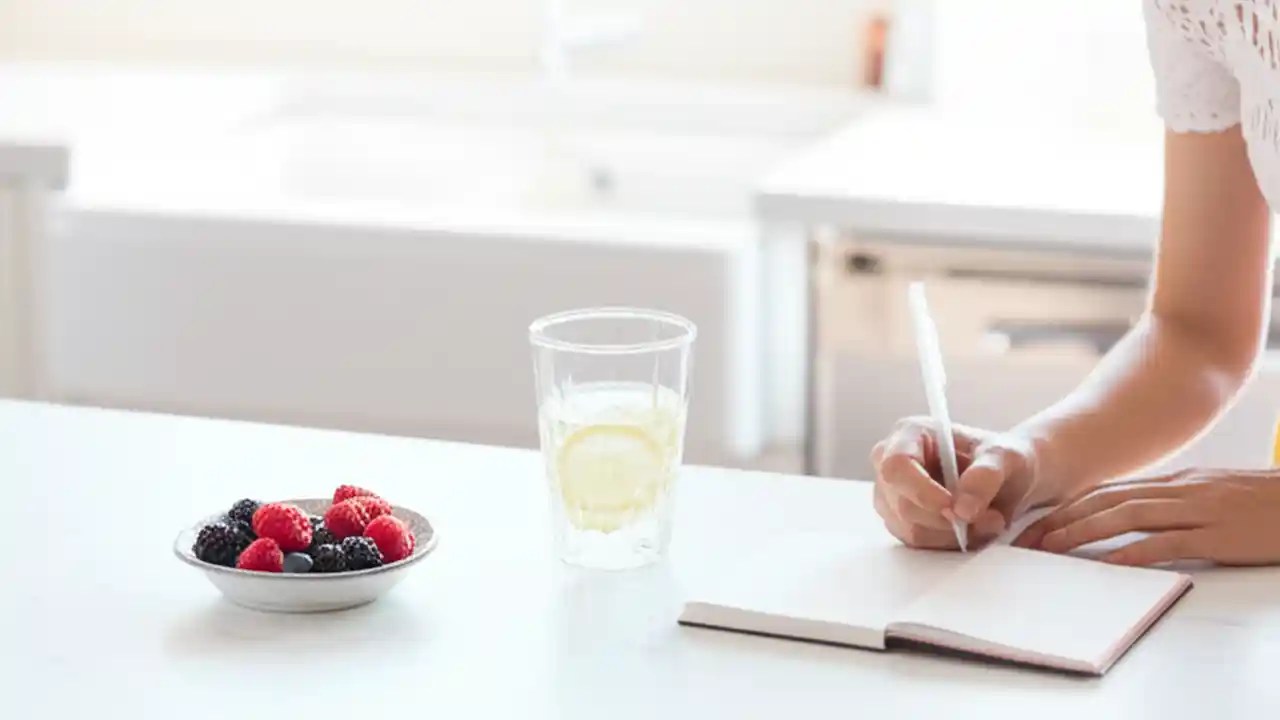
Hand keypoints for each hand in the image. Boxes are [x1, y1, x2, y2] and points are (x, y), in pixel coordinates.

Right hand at [871, 417, 1041, 549]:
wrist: (1007, 479)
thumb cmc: (1001, 459)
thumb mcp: (1007, 458)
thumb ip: (986, 476)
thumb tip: (962, 509)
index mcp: (909, 434)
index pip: (897, 466)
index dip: (921, 491)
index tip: (955, 508)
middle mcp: (891, 464)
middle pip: (902, 504)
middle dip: (948, 520)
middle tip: (991, 518)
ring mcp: (891, 496)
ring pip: (910, 530)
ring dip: (952, 535)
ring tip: (986, 522)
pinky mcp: (900, 522)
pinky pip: (918, 544)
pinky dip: (949, 543)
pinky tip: (969, 530)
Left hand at [1013, 469, 1279, 565]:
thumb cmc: (1266, 503)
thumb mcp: (1213, 495)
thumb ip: (1175, 503)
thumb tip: (1134, 517)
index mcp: (1175, 483)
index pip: (1108, 491)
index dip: (1068, 507)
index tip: (1036, 525)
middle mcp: (1179, 491)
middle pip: (1106, 500)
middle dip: (1061, 519)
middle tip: (1027, 540)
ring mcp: (1198, 511)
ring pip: (1127, 516)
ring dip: (1083, 532)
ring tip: (1050, 549)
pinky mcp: (1218, 535)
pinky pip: (1167, 543)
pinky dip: (1132, 552)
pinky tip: (1106, 564)